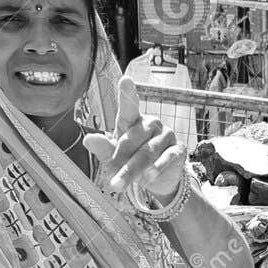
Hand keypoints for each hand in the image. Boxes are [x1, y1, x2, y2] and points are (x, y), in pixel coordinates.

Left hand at [83, 78, 186, 204]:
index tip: (125, 81)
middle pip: (134, 139)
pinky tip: (145, 180)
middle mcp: (151, 123)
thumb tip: (88, 140)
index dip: (128, 93)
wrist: (158, 179)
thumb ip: (103, 148)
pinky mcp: (179, 149)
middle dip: (120, 160)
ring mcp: (167, 135)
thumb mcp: (114, 156)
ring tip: (119, 186)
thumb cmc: (132, 159)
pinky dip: (155, 170)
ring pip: (148, 152)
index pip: (129, 105)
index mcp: (132, 120)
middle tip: (108, 179)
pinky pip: (167, 158)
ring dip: (133, 171)